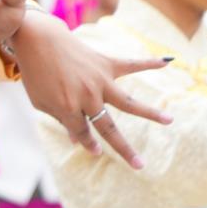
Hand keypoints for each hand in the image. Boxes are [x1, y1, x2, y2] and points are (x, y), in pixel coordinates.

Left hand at [9, 12, 171, 167]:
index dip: (88, 143)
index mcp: (67, 107)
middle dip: (123, 148)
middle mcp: (87, 96)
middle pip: (108, 127)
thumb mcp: (41, 101)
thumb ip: (60, 120)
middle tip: (140, 165)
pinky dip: (148, 63)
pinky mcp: (105, 64)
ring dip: (149, 113)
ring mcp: (98, 80)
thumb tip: (76, 141)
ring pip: (128, 102)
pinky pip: (131, 65)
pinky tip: (167, 62)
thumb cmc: (37, 74)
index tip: (97, 152)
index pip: (83, 132)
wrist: (38, 41)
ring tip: (169, 120)